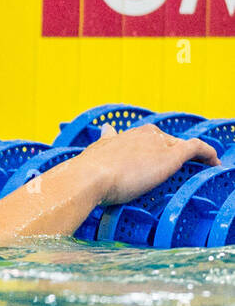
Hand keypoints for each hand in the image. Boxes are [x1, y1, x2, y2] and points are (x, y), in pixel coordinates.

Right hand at [75, 122, 218, 204]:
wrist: (89, 177)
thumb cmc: (89, 170)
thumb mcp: (98, 151)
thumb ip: (106, 141)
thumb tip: (107, 128)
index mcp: (127, 135)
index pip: (149, 139)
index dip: (157, 149)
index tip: (160, 159)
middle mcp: (144, 134)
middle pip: (167, 141)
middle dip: (174, 153)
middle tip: (182, 168)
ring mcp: (158, 143)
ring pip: (183, 146)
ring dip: (194, 156)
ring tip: (203, 167)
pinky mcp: (171, 155)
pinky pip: (197, 148)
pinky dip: (208, 154)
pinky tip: (215, 163)